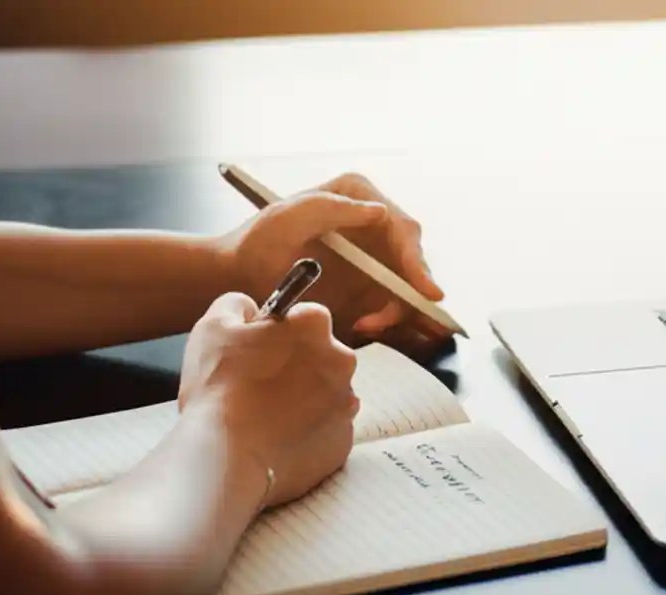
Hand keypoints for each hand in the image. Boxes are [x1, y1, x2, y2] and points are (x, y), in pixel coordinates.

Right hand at [179, 293, 358, 508]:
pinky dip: (309, 432)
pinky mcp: (344, 441)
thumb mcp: (213, 326)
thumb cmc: (219, 387)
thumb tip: (251, 310)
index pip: (306, 318)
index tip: (262, 349)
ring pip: (327, 394)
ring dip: (305, 399)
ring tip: (267, 416)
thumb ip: (237, 305)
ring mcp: (347, 403)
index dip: (282, 332)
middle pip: (323, 356)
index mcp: (314, 326)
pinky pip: (327, 429)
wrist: (227, 457)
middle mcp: (343, 361)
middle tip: (261, 385)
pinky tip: (279, 438)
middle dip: (298, 366)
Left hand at [218, 172, 449, 359]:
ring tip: (366, 325)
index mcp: (359, 197)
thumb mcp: (287, 217)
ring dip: (397, 309)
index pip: (403, 229)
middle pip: (412, 259)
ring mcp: (374, 254)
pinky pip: (393, 303)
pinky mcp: (368, 283)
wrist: (238, 276)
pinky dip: (386, 319)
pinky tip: (364, 326)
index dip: (418, 261)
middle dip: (412, 291)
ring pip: (407, 285)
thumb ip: (331, 208)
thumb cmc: (256, 242)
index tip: (427, 292)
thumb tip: (381, 212)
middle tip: (402, 318)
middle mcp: (374, 223)